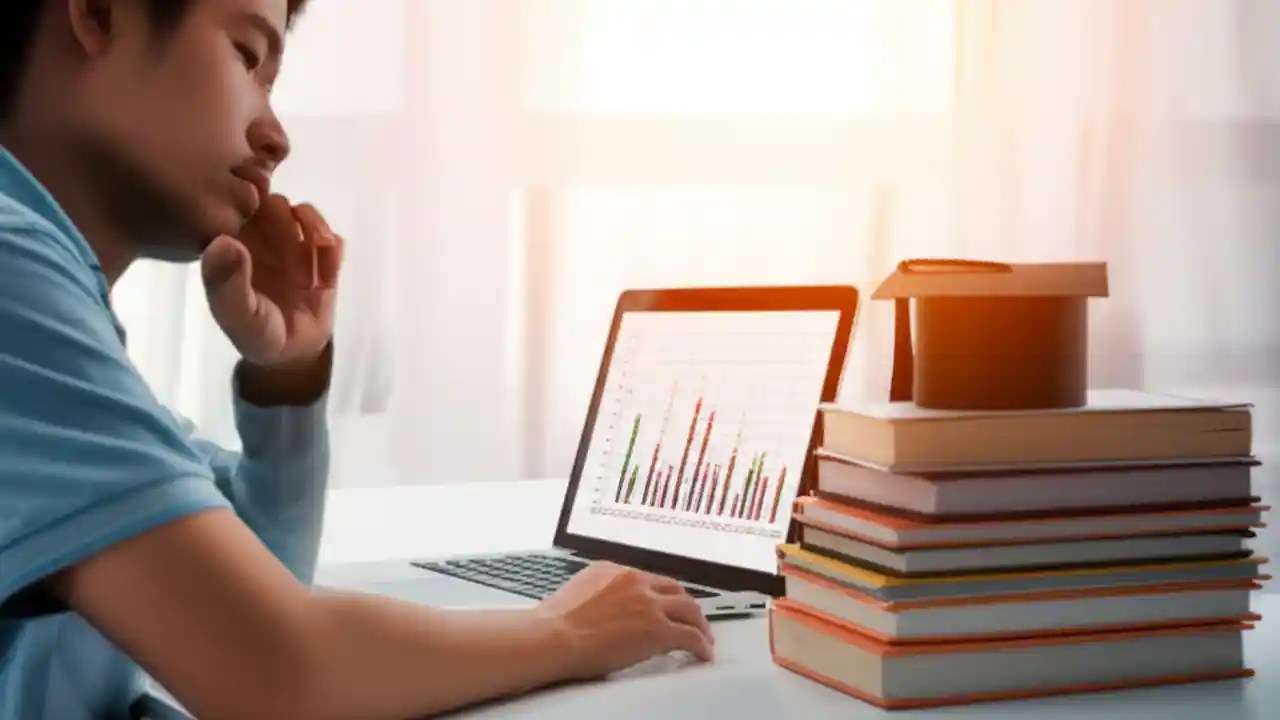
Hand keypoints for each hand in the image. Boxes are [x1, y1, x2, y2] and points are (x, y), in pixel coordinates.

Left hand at [201, 194, 342, 368]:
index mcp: (230, 244)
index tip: (259, 220)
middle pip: (272, 201)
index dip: (249, 206)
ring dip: (315, 233)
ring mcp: (293, 245)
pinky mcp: (321, 257)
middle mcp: (260, 238)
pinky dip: (333, 254)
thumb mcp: (237, 315)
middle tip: (291, 247)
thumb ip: (227, 283)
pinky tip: (327, 279)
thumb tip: (225, 240)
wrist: (291, 355)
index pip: (234, 206)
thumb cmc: (255, 333)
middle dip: (284, 221)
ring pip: (305, 212)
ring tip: (316, 263)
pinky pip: (333, 239)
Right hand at [535, 561, 715, 679]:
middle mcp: (635, 581)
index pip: (649, 580)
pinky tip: (702, 653)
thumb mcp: (576, 592)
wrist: (553, 636)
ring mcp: (649, 604)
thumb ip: (596, 593)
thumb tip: (599, 606)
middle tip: (691, 620)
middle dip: (685, 606)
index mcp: (614, 570)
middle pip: (674, 591)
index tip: (665, 605)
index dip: (662, 595)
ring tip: (703, 637)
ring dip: (699, 625)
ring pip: (689, 609)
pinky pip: (690, 636)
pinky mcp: (658, 629)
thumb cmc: (554, 623)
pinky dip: (701, 645)